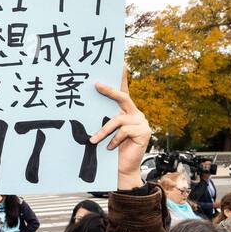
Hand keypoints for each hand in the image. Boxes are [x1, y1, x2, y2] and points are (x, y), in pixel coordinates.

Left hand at [90, 68, 150, 189]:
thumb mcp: (105, 131)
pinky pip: (124, 130)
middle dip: (109, 90)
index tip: (120, 62)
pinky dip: (114, 139)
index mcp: (126, 110)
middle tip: (96, 85)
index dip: (122, 77)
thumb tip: (86, 105)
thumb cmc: (111, 150)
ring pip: (119, 119)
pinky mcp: (144, 131)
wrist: (122, 169)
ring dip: (103, 130)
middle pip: (123, 97)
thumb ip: (102, 118)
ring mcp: (141, 121)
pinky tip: (110, 147)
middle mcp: (135, 112)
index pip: (123, 90)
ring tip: (93, 140)